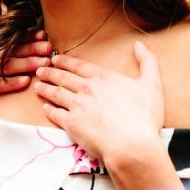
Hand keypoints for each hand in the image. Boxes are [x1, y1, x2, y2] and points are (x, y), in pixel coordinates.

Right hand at [0, 30, 51, 127]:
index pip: (7, 39)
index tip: (42, 33)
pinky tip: (25, 82)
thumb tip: (5, 14)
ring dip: (26, 64)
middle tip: (49, 46)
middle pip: (9, 50)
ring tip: (44, 63)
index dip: (25, 36)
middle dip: (30, 47)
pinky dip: (11, 83)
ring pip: (6, 66)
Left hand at [33, 41, 163, 163]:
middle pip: (63, 77)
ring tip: (38, 85)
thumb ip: (147, 61)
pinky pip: (55, 114)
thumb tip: (140, 45)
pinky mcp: (71, 124)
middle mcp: (87, 88)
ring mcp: (77, 106)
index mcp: (104, 77)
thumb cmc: (144, 117)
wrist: (132, 145)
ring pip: (56, 93)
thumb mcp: (152, 84)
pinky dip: (49, 109)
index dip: (65, 61)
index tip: (56, 59)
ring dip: (45, 88)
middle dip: (50, 72)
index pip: (79, 65)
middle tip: (41, 70)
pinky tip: (45, 108)